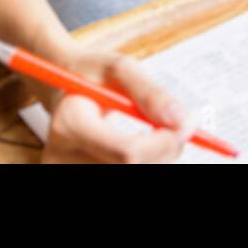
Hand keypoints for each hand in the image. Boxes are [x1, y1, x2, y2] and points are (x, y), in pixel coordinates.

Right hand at [36, 47, 196, 163]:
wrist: (62, 89)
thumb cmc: (92, 75)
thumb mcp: (119, 68)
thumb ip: (149, 92)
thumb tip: (180, 120)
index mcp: (70, 124)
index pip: (126, 152)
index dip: (163, 143)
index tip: (186, 124)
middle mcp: (61, 157)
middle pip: (132, 172)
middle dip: (165, 151)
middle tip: (179, 128)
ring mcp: (64, 172)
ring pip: (133, 176)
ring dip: (157, 158)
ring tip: (155, 132)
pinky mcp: (73, 178)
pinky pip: (125, 179)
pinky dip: (145, 163)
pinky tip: (142, 147)